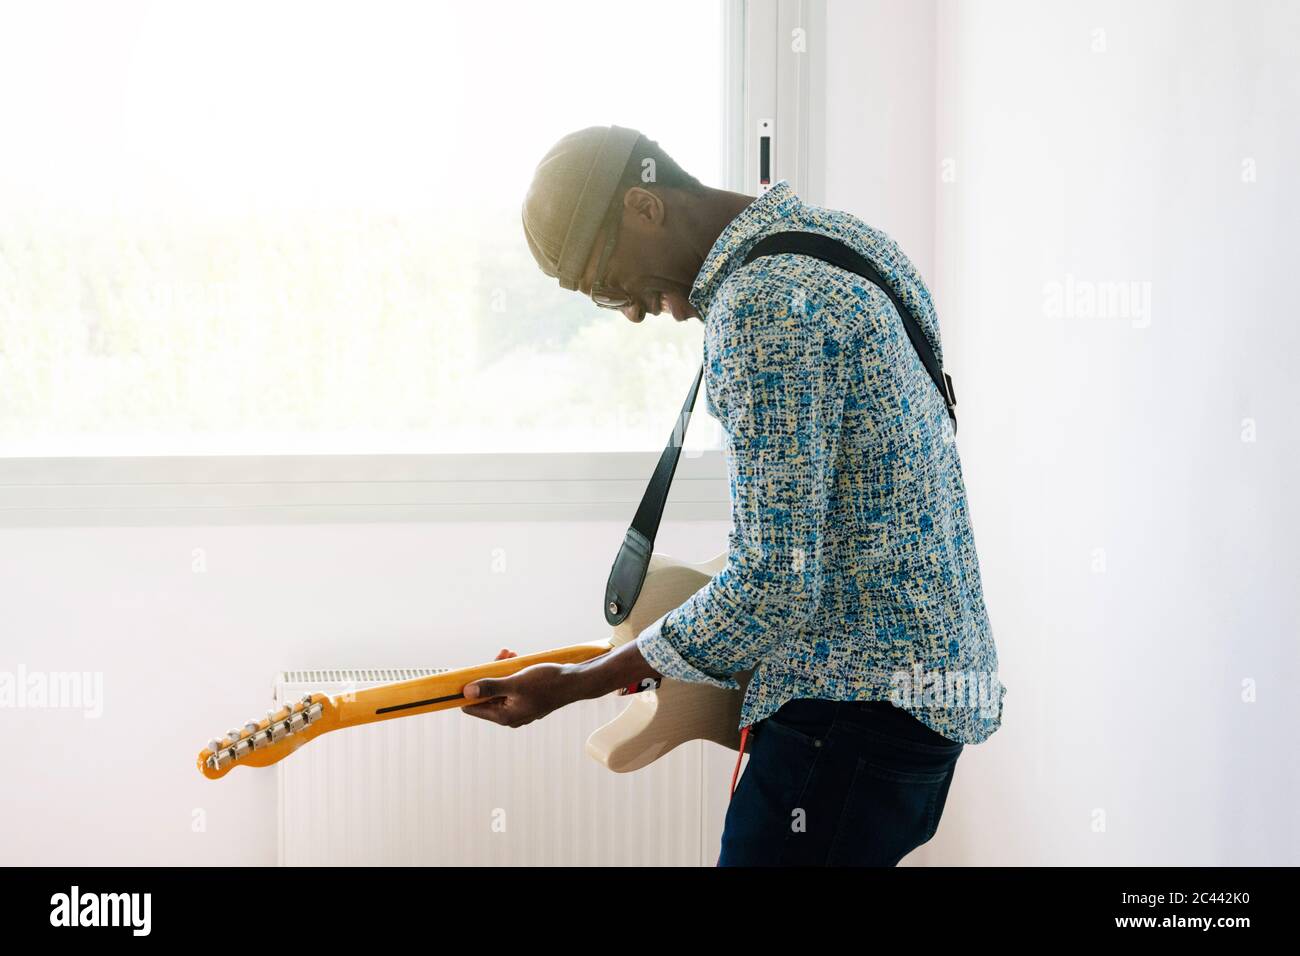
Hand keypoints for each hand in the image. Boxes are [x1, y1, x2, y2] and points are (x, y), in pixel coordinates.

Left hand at [462, 648, 582, 728]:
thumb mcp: (515, 683)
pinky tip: (515, 658)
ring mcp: (518, 708)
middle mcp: (509, 715)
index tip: (464, 674)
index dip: (466, 691)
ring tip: (508, 654)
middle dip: (487, 675)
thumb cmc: (548, 683)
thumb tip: (467, 692)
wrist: (574, 682)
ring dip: (499, 670)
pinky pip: (510, 686)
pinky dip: (510, 673)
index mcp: (504, 716)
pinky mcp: (526, 699)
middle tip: (497, 657)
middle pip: (486, 696)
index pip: (472, 707)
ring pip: (499, 688)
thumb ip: (490, 688)